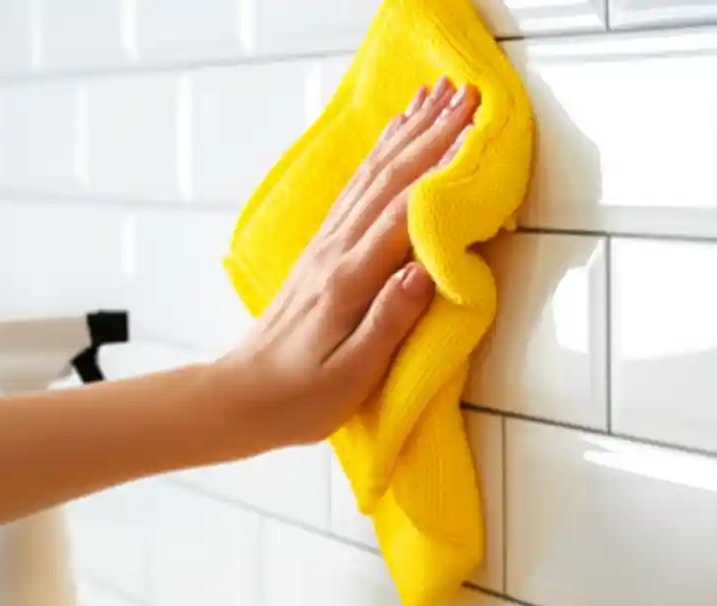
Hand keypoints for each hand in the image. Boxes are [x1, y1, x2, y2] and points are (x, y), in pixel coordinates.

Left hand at [215, 77, 479, 450]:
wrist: (241, 396)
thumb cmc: (302, 399)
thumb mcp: (351, 375)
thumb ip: (389, 322)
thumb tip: (426, 273)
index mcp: (349, 281)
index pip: (403, 214)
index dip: (440, 171)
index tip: (475, 133)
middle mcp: (336, 251)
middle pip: (389, 179)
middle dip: (431, 132)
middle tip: (469, 94)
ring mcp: (326, 245)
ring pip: (371, 175)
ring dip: (408, 131)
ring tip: (438, 95)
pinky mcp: (322, 249)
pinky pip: (356, 188)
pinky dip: (380, 153)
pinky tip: (394, 134)